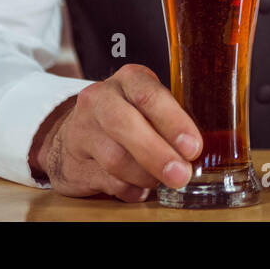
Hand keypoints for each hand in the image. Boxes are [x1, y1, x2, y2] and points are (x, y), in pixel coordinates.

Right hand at [29, 64, 201, 201]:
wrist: (72, 137)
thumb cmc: (125, 118)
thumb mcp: (148, 106)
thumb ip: (170, 120)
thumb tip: (197, 152)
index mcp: (128, 79)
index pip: (149, 95)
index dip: (173, 122)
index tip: (192, 147)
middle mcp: (100, 98)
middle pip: (126, 125)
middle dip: (158, 154)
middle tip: (181, 174)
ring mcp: (82, 130)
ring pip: (116, 158)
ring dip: (146, 175)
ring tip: (161, 181)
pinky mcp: (72, 161)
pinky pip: (106, 181)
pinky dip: (130, 189)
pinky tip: (141, 188)